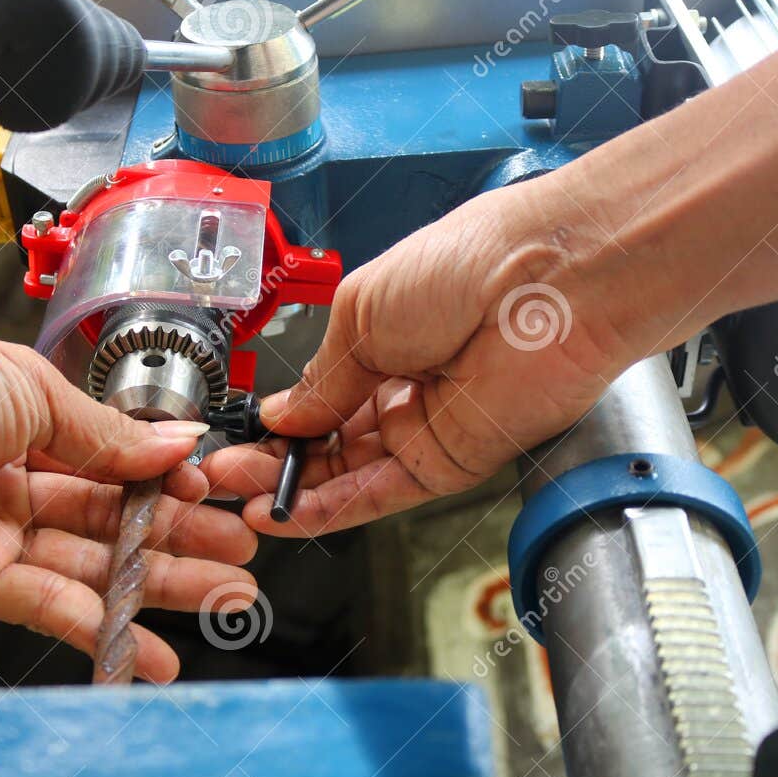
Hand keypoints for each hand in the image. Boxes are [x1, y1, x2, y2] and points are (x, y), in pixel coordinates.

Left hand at [0, 298, 256, 682]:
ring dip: (157, 588)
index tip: (215, 492)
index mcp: (23, 427)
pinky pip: (43, 609)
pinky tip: (148, 645)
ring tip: (224, 597)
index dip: (168, 485)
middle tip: (240, 559)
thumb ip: (109, 436)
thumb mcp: (34, 390)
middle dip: (181, 545)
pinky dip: (98, 629)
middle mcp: (7, 484)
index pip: (114, 468)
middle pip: (111, 527)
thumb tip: (177, 447)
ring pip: (89, 572)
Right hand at [201, 176, 697, 532]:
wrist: (550, 282)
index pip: (323, 396)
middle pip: (332, 442)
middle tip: (227, 474)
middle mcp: (409, 385)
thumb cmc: (472, 264)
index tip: (238, 438)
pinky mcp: (455, 462)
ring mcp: (432, 427)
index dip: (281, 422)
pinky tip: (291, 512)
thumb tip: (284, 414)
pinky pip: (385, 494)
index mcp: (388, 336)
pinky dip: (335, 508)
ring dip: (297, 491)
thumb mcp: (363, 312)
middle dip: (278, 461)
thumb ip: (323, 377)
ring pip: (353, 475)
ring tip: (244, 496)